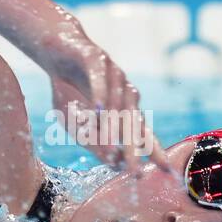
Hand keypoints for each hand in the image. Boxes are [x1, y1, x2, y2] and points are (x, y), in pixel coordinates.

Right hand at [39, 28, 168, 172]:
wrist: (56, 49)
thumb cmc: (68, 89)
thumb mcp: (75, 123)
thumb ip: (94, 140)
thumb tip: (113, 162)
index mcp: (125, 109)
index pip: (143, 133)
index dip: (154, 150)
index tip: (166, 171)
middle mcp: (125, 92)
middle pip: (133, 123)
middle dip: (134, 149)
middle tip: (136, 171)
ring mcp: (114, 74)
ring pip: (116, 105)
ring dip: (113, 129)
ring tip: (112, 151)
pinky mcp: (96, 58)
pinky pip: (99, 80)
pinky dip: (100, 95)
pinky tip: (99, 110)